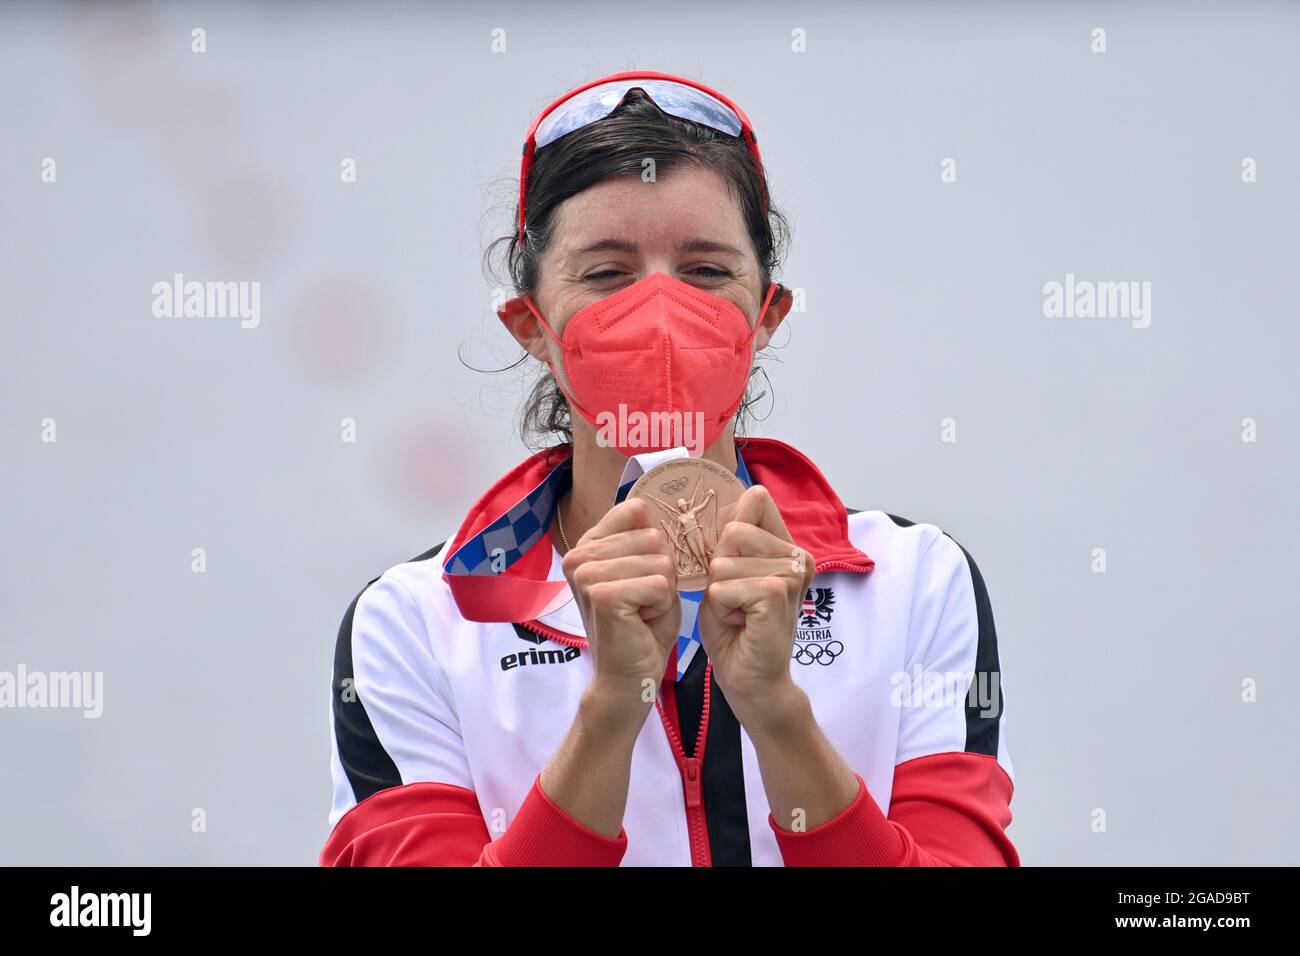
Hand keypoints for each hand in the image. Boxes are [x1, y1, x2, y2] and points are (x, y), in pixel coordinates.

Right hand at [562, 497, 680, 714]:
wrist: (629, 675)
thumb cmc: (643, 624)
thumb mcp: (649, 570)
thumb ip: (648, 537)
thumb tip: (647, 504)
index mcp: (589, 543)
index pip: (638, 510)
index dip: (657, 544)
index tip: (645, 575)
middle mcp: (580, 554)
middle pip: (655, 536)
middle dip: (663, 572)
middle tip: (644, 601)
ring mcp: (587, 573)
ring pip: (661, 561)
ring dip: (664, 591)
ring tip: (643, 611)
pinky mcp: (602, 594)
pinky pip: (659, 584)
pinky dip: (662, 606)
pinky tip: (643, 621)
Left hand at [697, 484, 814, 728]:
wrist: (749, 678)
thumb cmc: (735, 628)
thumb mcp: (727, 571)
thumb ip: (736, 534)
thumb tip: (753, 490)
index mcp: (788, 546)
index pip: (755, 504)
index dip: (728, 533)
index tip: (732, 567)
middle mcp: (798, 555)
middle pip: (733, 531)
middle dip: (720, 568)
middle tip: (735, 599)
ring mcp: (791, 574)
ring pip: (724, 560)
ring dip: (719, 592)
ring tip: (738, 613)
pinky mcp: (777, 593)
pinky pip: (724, 585)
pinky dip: (721, 606)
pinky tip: (740, 622)